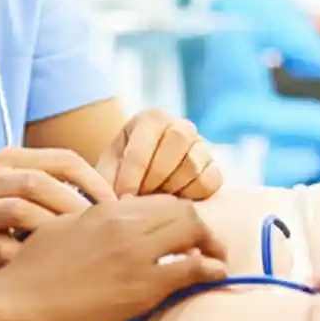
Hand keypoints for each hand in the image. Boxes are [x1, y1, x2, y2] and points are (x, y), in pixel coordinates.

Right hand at [0, 147, 116, 267]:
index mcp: (11, 159)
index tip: (117, 204)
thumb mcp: (17, 183)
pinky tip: (52, 266)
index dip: (95, 180)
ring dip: (56, 229)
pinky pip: (7, 248)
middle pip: (43, 183)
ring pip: (23, 211)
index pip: (63, 158)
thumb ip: (54, 182)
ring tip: (81, 247)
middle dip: (79, 207)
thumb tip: (113, 197)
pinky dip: (32, 257)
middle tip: (105, 230)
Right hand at [0, 195, 228, 320]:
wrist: (21, 300)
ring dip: (210, 243)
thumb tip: (113, 214)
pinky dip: (210, 268)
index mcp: (105, 210)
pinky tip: (215, 273)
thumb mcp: (62, 228)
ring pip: (193, 230)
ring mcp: (135, 254)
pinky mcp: (143, 285)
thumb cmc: (33, 269)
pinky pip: (191, 268)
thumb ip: (93, 218)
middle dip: (201, 226)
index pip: (159, 200)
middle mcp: (124, 225)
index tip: (184, 229)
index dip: (179, 213)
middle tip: (208, 243)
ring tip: (215, 258)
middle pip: (182, 211)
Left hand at [96, 109, 222, 198]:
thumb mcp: (108, 171)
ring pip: (192, 165)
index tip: (122, 198)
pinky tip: (174, 200)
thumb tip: (116, 202)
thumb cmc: (122, 173)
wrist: (143, 181)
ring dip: (171, 188)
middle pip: (175, 145)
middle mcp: (180, 126)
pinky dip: (191, 195)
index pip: (144, 145)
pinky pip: (208, 182)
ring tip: (155, 199)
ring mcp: (201, 145)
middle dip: (154, 178)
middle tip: (140, 198)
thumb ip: (105, 181)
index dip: (131, 175)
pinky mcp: (214, 168)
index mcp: (151, 118)